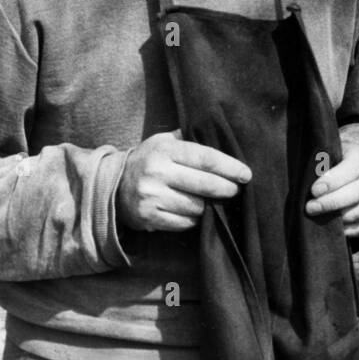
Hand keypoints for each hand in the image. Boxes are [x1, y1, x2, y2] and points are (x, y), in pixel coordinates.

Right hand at [116, 130, 250, 232]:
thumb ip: (189, 138)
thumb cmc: (148, 160)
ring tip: (212, 200)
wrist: (112, 186)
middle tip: (237, 189)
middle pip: (204, 184)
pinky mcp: (149, 217)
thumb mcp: (163, 141)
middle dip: (227, 188)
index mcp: (164, 150)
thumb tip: (221, 136)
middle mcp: (157, 172)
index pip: (205, 158)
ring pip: (196, 206)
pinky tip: (195, 212)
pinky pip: (184, 223)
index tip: (246, 174)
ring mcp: (151, 196)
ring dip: (209, 205)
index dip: (229, 167)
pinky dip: (194, 219)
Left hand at [305, 145, 358, 238]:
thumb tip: (305, 179)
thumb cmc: (335, 161)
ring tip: (320, 218)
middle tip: (310, 207)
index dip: (333, 180)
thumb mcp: (330, 154)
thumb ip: (321, 164)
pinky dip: (349, 230)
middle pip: (357, 192)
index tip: (314, 190)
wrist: (357, 168)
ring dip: (339, 218)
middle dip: (332, 202)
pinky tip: (334, 229)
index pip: (351, 168)